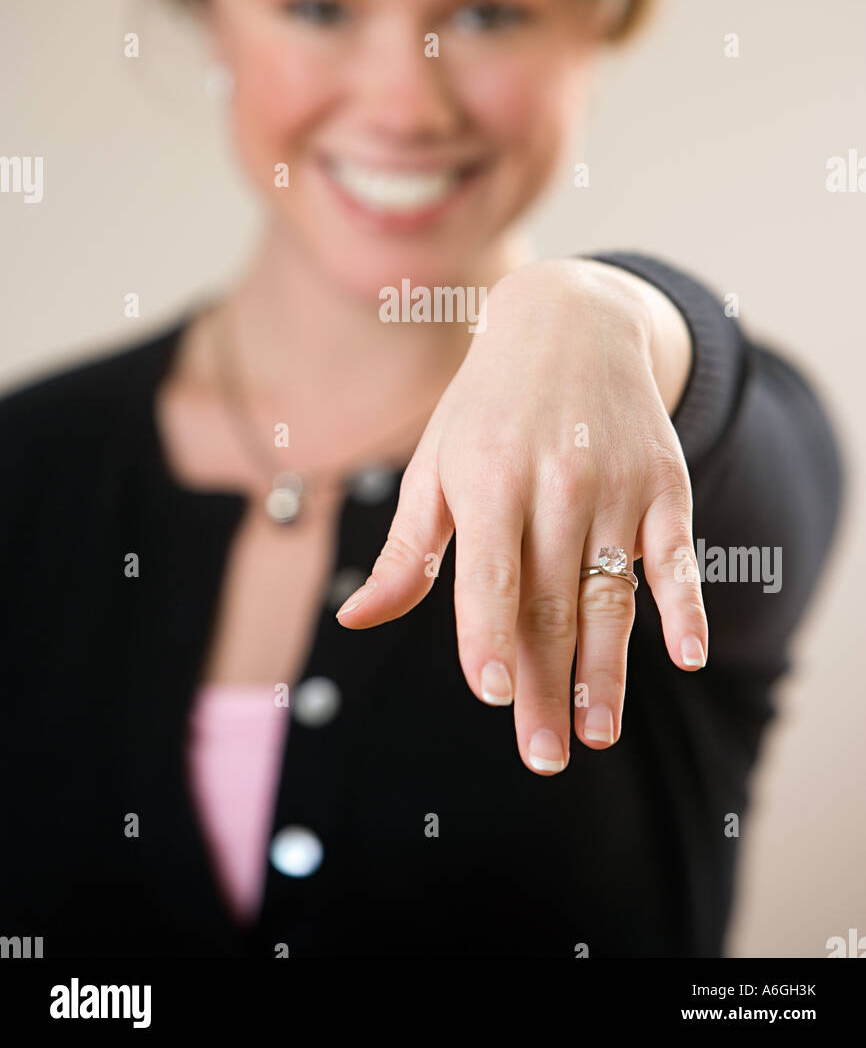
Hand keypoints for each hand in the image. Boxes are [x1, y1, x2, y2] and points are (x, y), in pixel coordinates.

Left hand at [335, 257, 706, 775]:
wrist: (571, 323)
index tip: (493, 692)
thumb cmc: (485, 408)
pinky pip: (677, 556)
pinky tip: (686, 655)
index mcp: (489, 480)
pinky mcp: (665, 485)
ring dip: (607, 669)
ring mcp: (616, 486)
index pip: (490, 574)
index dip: (491, 634)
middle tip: (543, 757)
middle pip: (550, 602)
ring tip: (596, 733)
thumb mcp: (434, 465)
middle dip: (546, 684)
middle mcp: (556, 484)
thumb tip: (353, 619)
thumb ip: (404, 550)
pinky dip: (686, 605)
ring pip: (611, 594)